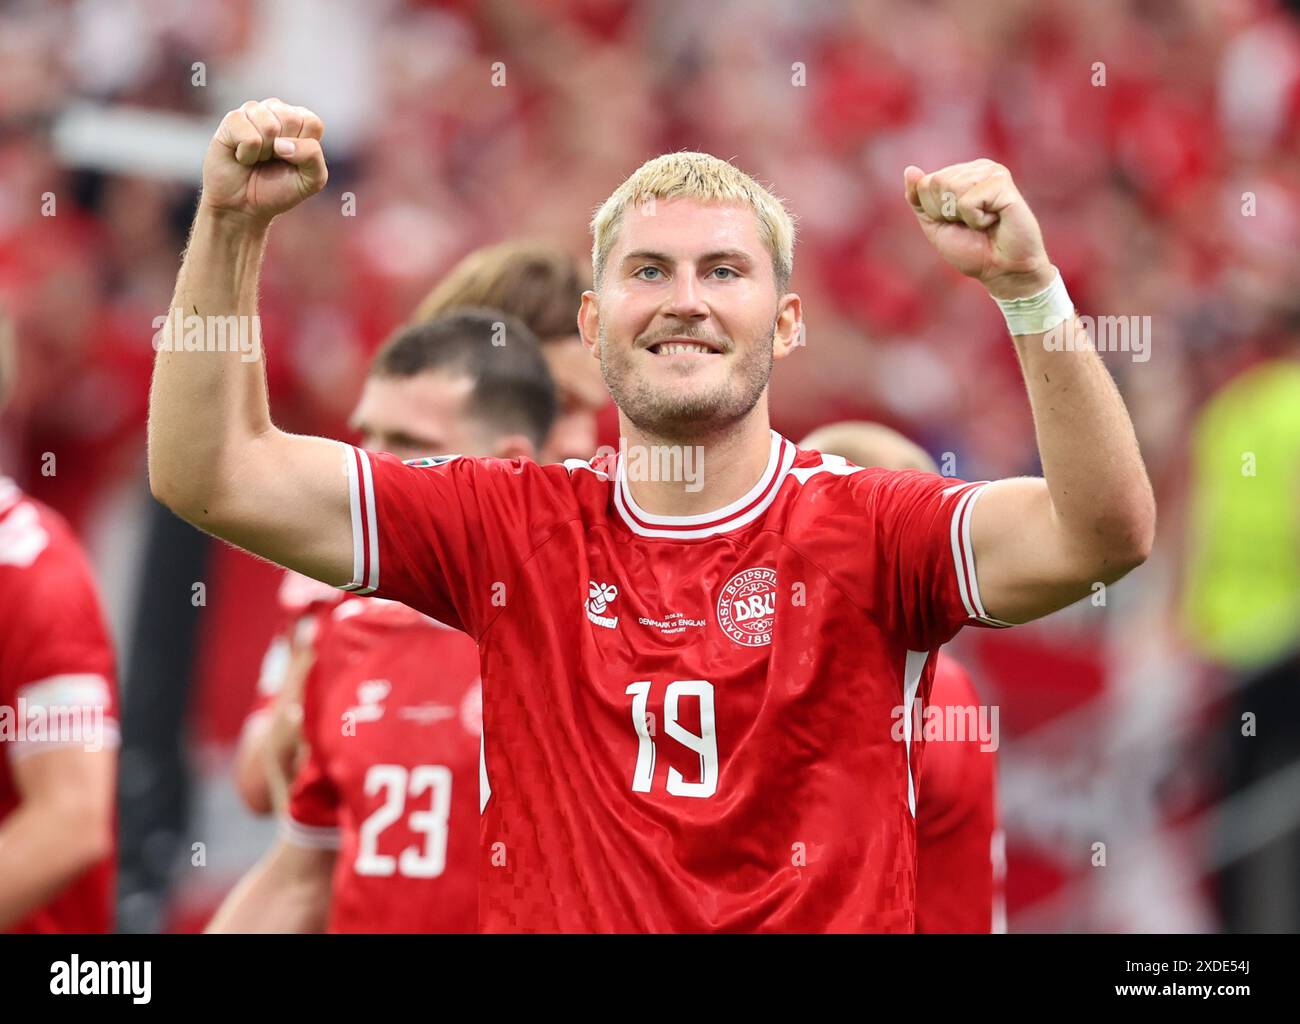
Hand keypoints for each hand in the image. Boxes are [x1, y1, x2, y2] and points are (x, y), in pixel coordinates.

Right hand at [200, 99, 327, 224]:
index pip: (312, 123)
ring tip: (257, 158)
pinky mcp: (232, 120)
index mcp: (300, 121)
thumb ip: (313, 157)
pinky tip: (242, 157)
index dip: (304, 149)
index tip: (292, 161)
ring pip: (269, 126)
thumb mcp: (310, 181)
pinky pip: (248, 136)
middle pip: (290, 119)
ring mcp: (253, 112)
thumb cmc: (278, 189)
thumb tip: (282, 143)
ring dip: (264, 153)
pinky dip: (247, 155)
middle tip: (272, 160)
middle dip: (283, 151)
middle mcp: (277, 111)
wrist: (243, 205)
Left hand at [904, 159, 1052, 298]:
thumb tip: (910, 170)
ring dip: (962, 216)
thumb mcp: (935, 224)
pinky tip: (994, 220)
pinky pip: (968, 201)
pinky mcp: (1002, 181)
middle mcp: (978, 167)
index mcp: (962, 173)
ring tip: (984, 222)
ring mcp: (992, 171)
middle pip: (935, 183)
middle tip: (971, 224)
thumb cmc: (972, 249)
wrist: (1002, 269)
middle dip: (946, 212)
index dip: (934, 212)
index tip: (957, 223)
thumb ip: (919, 199)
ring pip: (950, 187)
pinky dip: (976, 220)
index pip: (924, 184)